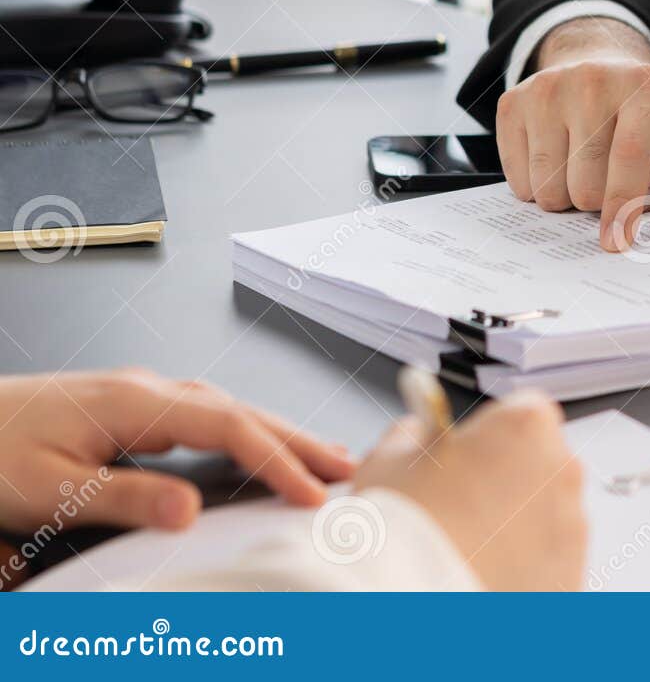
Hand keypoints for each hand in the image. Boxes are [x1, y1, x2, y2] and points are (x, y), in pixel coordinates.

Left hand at [0, 369, 354, 535]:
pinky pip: (211, 416)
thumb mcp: (47, 487)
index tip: (311, 492)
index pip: (227, 426)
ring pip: (231, 410)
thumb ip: (121, 496)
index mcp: (134, 401)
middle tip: (350, 469)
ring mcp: (144, 396)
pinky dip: (249, 432)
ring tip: (325, 459)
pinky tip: (262, 446)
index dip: (275, 459)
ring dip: (280, 434)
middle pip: (243, 410)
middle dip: (300, 440)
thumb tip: (191, 510)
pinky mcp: (136, 409)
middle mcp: (149, 391)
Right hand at [354, 392, 586, 590]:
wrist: (406, 602)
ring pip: (548, 517)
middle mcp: (562, 470)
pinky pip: (550, 564)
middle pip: (540, 464)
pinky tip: (484, 576)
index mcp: (526, 426)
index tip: (468, 455)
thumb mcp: (385, 462)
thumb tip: (416, 432)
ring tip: (468, 549)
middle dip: (507, 480)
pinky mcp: (571, 575)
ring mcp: (572, 527)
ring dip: (518, 527)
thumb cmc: (400, 530)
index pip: (522, 413)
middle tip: (461, 507)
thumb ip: (410, 435)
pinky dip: (525, 569)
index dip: (491, 435)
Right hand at [495, 17, 649, 251]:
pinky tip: (557, 161)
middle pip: (585, 184)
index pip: (629, 155)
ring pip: (547, 187)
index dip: (622, 206)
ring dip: (567, 197)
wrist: (604, 67)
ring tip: (584, 169)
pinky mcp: (514, 103)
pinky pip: (518, 180)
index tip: (615, 243)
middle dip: (598, 202)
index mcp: (647, 89)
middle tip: (609, 181)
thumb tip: (638, 206)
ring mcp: (549, 89)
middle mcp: (593, 81)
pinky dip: (538, 187)